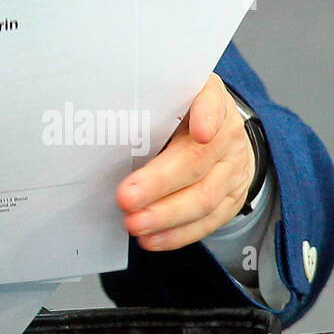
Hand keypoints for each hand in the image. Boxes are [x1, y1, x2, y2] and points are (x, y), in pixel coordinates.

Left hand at [116, 73, 256, 251]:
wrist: (224, 136)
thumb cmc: (183, 112)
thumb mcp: (170, 95)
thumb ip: (148, 103)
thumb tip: (100, 120)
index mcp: (209, 99)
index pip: (211, 101)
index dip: (207, 114)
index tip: (199, 130)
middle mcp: (227, 135)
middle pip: (196, 160)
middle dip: (159, 182)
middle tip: (125, 197)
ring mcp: (233, 170)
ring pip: (203, 197)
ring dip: (165, 215)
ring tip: (134, 223)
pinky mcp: (232, 200)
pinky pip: (207, 222)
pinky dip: (177, 233)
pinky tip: (152, 238)